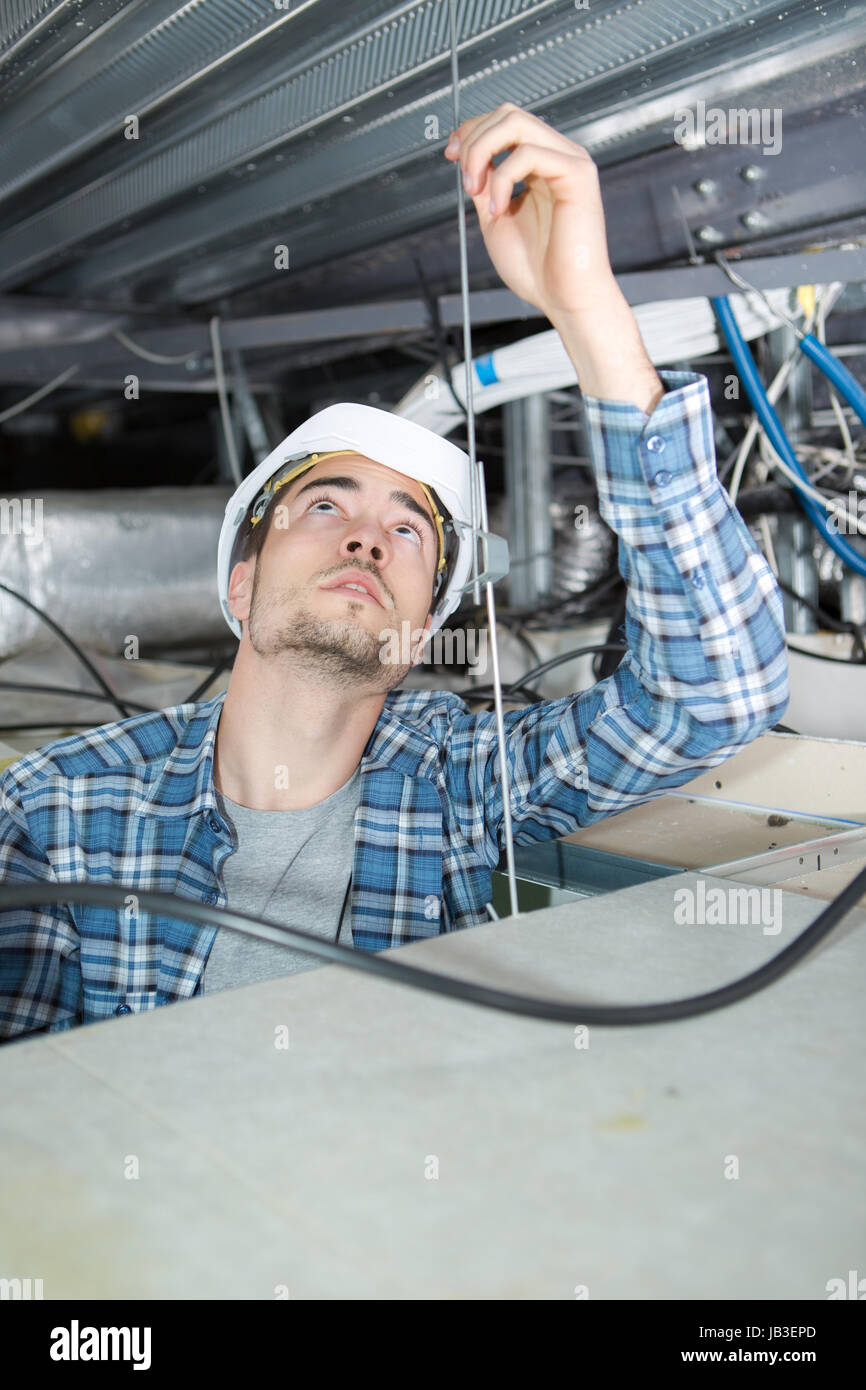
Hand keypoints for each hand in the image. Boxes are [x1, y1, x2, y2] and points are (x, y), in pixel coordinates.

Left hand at [444, 103, 617, 320]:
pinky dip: (503, 178)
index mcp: (541, 165)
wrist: (565, 299)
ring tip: (476, 192)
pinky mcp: (578, 175)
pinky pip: (529, 153)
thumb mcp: (496, 218)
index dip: (472, 132)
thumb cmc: (538, 269)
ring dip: (483, 153)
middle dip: (474, 139)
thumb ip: (484, 185)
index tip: (451, 155)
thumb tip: (466, 157)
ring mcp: (570, 162)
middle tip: (465, 180)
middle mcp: (558, 157)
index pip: (504, 123)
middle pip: (508, 114)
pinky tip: (500, 209)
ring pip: (517, 123)